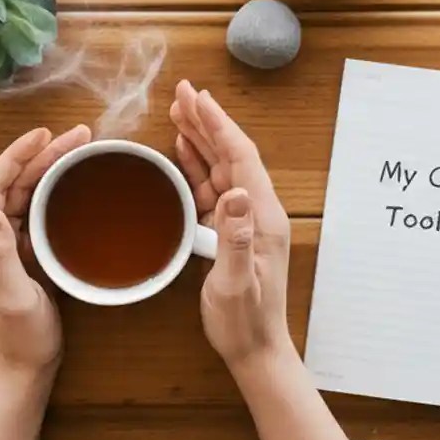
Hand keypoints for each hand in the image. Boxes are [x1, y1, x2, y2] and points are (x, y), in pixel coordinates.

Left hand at [0, 125, 91, 380]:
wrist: (24, 368)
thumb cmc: (20, 337)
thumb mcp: (13, 295)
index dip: (14, 156)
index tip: (42, 134)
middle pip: (11, 184)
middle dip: (41, 155)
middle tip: (77, 136)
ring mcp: (6, 246)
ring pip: (25, 195)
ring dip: (48, 170)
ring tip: (79, 150)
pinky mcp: (24, 255)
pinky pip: (36, 212)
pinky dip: (53, 192)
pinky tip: (72, 184)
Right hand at [169, 80, 292, 368]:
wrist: (255, 349)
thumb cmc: (245, 322)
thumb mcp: (235, 283)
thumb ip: (235, 238)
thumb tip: (232, 193)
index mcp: (261, 216)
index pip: (240, 157)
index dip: (218, 124)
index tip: (197, 97)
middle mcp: (256, 210)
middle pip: (231, 153)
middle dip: (207, 120)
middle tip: (182, 91)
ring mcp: (244, 219)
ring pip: (221, 166)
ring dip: (200, 138)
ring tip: (178, 111)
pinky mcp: (231, 230)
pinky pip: (212, 187)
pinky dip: (196, 165)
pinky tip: (182, 152)